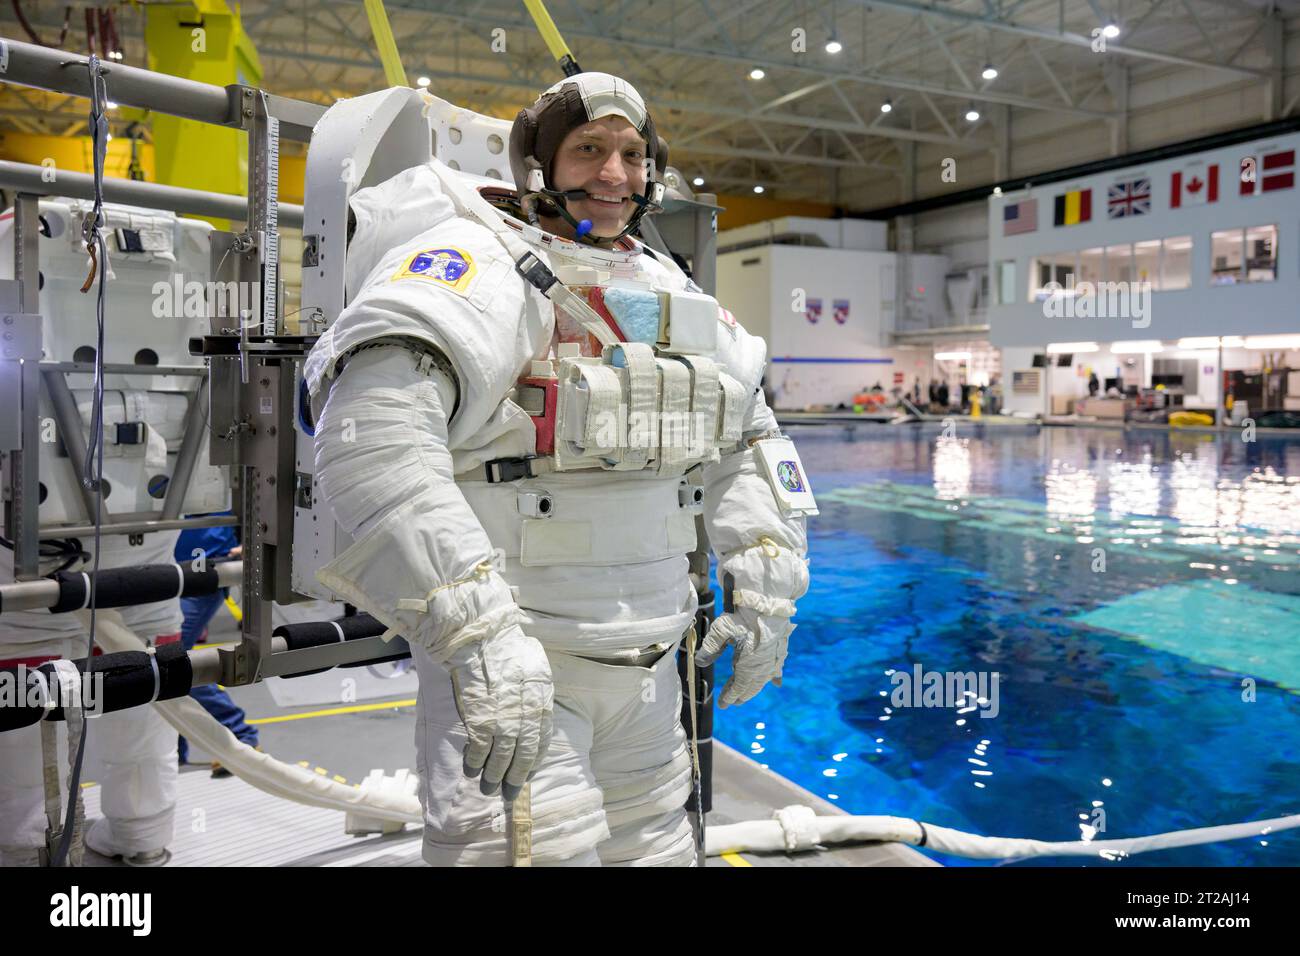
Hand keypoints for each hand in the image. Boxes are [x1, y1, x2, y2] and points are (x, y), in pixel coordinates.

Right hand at [445, 623, 553, 798]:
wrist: (483, 638)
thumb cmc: (510, 649)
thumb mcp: (537, 670)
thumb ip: (537, 695)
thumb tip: (535, 716)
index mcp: (542, 703)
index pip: (541, 742)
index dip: (533, 762)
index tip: (526, 773)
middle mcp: (526, 716)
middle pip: (523, 756)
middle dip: (515, 778)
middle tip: (509, 793)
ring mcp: (504, 719)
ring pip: (501, 758)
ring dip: (494, 776)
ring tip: (488, 788)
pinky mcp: (481, 719)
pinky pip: (480, 749)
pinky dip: (475, 762)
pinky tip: (471, 769)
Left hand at [696, 606, 794, 707]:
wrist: (768, 600)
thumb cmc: (743, 615)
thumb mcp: (721, 630)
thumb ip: (710, 647)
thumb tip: (699, 662)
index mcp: (749, 665)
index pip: (738, 687)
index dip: (730, 696)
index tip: (723, 704)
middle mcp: (763, 666)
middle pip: (751, 686)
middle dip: (741, 694)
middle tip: (732, 701)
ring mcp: (774, 658)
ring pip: (764, 679)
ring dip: (754, 687)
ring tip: (746, 693)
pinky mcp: (780, 648)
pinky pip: (777, 668)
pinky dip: (775, 676)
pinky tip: (776, 684)